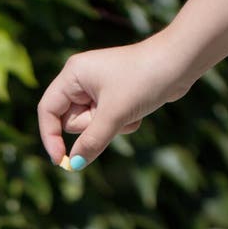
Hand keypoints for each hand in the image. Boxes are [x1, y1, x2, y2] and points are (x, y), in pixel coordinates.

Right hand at [38, 33, 188, 168]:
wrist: (180, 63)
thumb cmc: (144, 80)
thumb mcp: (114, 115)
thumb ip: (91, 141)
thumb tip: (75, 165)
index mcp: (73, 74)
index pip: (48, 111)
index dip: (50, 137)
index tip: (61, 161)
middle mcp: (81, 80)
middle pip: (70, 122)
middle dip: (92, 127)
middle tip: (112, 117)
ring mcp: (97, 89)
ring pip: (90, 126)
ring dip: (109, 128)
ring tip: (129, 111)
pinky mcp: (113, 98)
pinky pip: (107, 123)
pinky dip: (121, 124)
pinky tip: (137, 110)